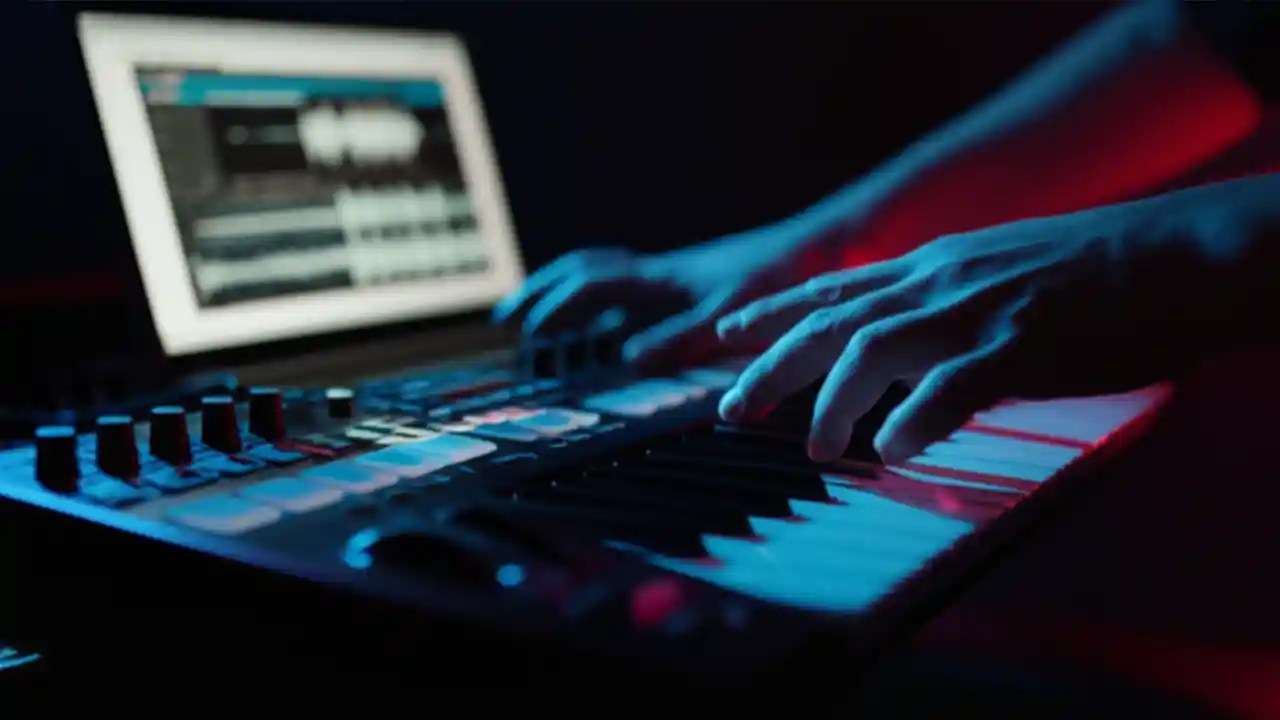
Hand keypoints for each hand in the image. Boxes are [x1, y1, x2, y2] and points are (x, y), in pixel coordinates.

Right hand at [492, 218, 836, 367]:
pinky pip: (633, 290)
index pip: (590, 285)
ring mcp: (676, 278)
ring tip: (547, 325)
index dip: (552, 307)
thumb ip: (681, 338)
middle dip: (544, 293)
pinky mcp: (696, 285)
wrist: (823, 247)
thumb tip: (627, 359)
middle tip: (509, 319)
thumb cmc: (779, 279)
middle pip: (586, 272)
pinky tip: (614, 331)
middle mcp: (661, 274)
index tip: (518, 329)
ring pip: (607, 278)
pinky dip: (607, 306)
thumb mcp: (728, 315)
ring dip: (571, 297)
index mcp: (661, 279)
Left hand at [714, 188, 1244, 463]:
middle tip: (731, 409)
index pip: (832, 288)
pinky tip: (891, 450)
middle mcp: (939, 283)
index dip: (772, 312)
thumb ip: (944, 296)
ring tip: (816, 449)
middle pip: (830, 321)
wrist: (1172, 253)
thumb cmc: (1091, 269)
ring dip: (833, 401)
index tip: (725, 336)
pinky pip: (953, 385)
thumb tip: (908, 334)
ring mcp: (977, 312)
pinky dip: (914, 419)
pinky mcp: (1022, 345)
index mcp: (932, 267)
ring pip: (874, 348)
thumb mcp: (996, 267)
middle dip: (771, 365)